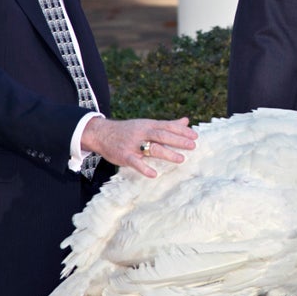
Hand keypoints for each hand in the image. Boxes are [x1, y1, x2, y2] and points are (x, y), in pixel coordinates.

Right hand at [82, 116, 197, 177]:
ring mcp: (133, 144)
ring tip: (181, 159)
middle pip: (162, 135)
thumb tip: (187, 121)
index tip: (195, 136)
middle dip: (178, 140)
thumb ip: (168, 124)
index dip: (182, 131)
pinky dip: (144, 168)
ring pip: (151, 148)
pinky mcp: (124, 155)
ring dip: (167, 153)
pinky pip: (135, 162)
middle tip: (193, 146)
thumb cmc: (130, 130)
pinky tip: (154, 174)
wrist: (101, 133)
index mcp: (149, 125)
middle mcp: (142, 133)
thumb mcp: (148, 124)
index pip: (168, 126)